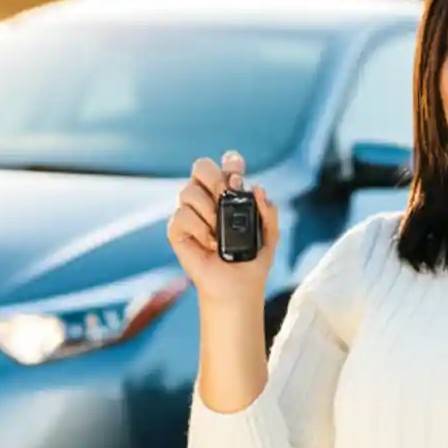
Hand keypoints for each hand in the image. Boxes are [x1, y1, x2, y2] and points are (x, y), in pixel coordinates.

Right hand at [167, 150, 279, 305]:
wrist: (237, 286)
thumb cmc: (251, 260)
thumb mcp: (269, 235)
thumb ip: (268, 211)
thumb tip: (257, 188)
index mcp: (229, 195)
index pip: (226, 166)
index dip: (231, 161)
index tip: (237, 170)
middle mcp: (207, 199)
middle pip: (201, 167)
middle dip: (215, 179)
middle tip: (225, 198)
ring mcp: (190, 213)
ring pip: (188, 191)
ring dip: (208, 212)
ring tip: (219, 234)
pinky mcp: (177, 230)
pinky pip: (181, 215)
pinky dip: (198, 230)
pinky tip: (208, 244)